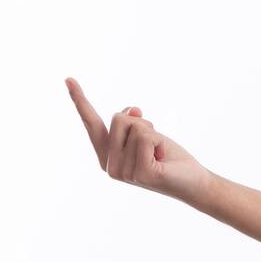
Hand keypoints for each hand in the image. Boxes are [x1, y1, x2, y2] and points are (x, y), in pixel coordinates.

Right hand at [64, 77, 210, 202]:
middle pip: (119, 117)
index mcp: (106, 156)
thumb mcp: (145, 132)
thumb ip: (130, 122)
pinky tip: (162, 158)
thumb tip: (132, 110)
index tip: (68, 78)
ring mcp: (123, 172)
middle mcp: (110, 166)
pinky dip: (159, 141)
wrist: (192, 183)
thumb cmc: (167, 157)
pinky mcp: (141, 173)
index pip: (91, 124)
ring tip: (158, 152)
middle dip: (141, 123)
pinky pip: (146, 137)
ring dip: (152, 133)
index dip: (80, 100)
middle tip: (154, 144)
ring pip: (134, 126)